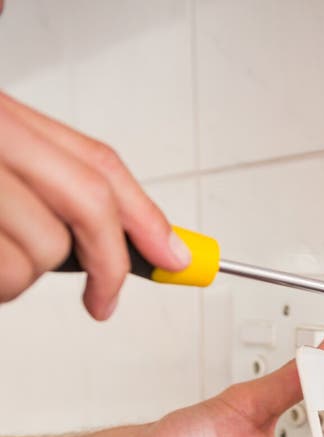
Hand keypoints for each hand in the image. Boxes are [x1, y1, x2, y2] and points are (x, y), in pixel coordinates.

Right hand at [0, 92, 190, 318]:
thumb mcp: (3, 160)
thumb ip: (57, 186)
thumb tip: (146, 240)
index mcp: (7, 118)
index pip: (99, 163)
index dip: (146, 217)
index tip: (176, 257)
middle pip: (90, 203)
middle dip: (109, 264)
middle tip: (103, 301)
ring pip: (47, 250)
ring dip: (25, 273)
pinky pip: (11, 273)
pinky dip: (3, 287)